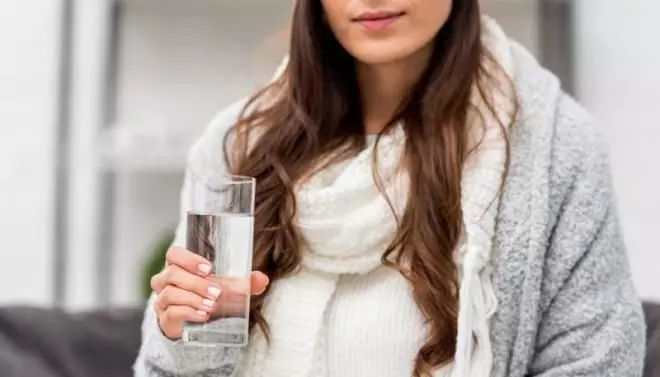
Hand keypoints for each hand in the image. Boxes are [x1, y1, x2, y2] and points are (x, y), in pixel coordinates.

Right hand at [150, 246, 269, 339]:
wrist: (197, 323)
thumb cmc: (209, 296)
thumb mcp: (226, 287)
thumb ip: (244, 283)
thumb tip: (262, 279)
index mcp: (178, 265)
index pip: (174, 254)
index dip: (188, 259)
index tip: (208, 268)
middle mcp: (165, 280)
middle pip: (172, 274)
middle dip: (196, 283)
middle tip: (218, 292)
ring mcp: (162, 299)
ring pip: (170, 294)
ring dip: (193, 299)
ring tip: (213, 306)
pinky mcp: (164, 318)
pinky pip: (171, 312)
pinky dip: (189, 313)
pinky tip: (204, 316)